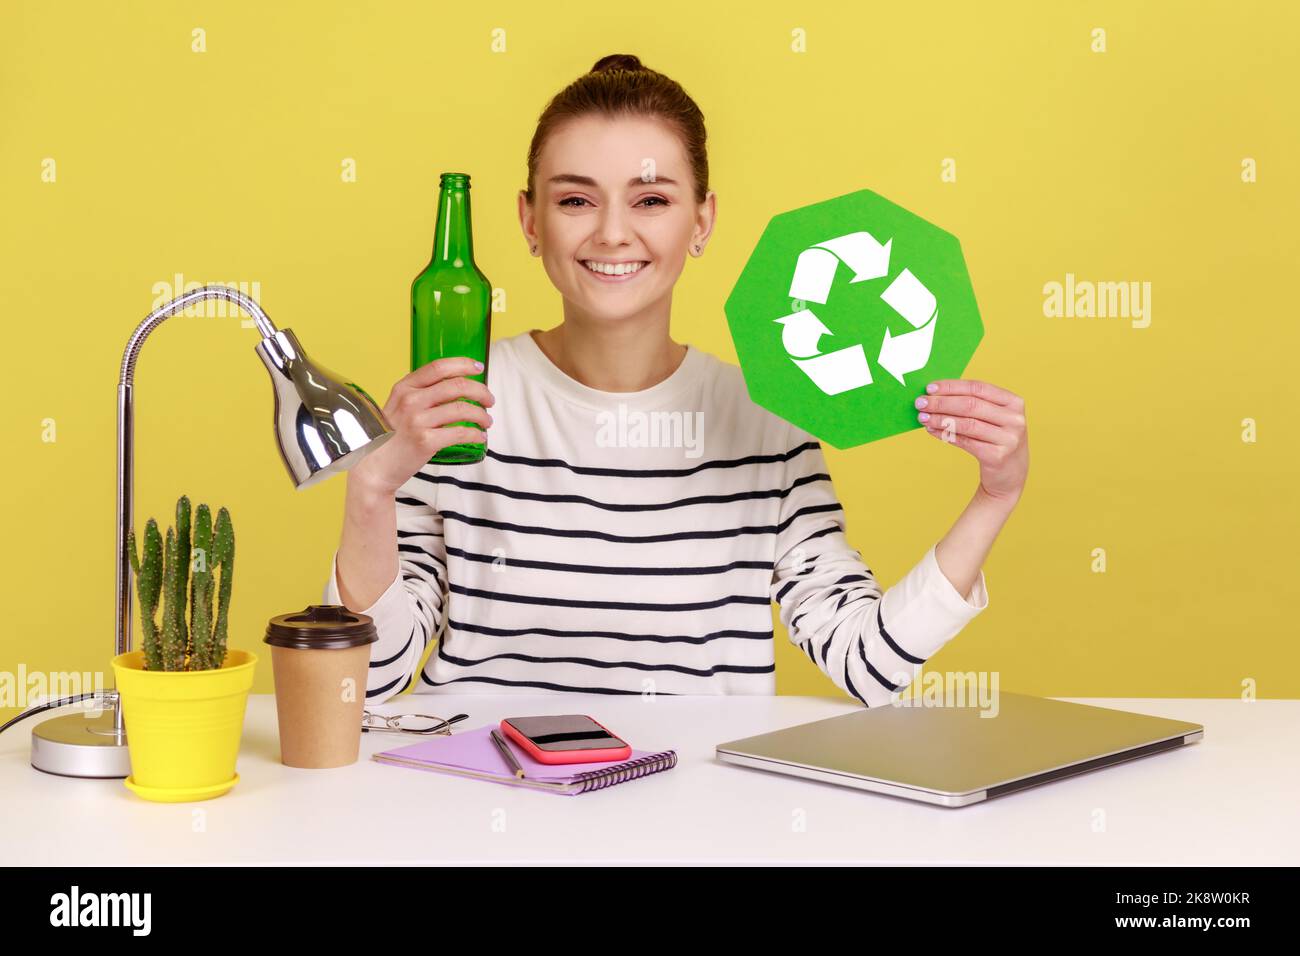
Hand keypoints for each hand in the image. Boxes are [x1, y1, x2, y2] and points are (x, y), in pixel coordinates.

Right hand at [350, 356, 494, 496]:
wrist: (374, 467)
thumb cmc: (389, 438)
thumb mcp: (397, 407)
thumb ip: (419, 395)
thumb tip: (453, 387)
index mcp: (404, 388)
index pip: (439, 367)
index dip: (463, 365)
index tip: (478, 368)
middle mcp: (411, 401)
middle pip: (457, 386)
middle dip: (481, 391)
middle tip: (489, 400)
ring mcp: (418, 421)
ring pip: (463, 409)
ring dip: (482, 415)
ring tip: (486, 422)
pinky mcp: (426, 442)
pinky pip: (460, 433)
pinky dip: (475, 434)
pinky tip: (479, 437)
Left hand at [915, 378, 1027, 504]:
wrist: (1009, 475)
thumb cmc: (995, 440)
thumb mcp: (992, 418)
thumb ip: (971, 404)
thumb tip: (934, 395)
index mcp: (1014, 402)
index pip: (978, 388)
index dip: (952, 386)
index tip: (929, 387)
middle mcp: (1015, 419)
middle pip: (971, 405)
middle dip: (942, 402)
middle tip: (920, 403)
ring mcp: (1008, 439)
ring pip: (967, 424)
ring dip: (940, 419)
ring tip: (922, 417)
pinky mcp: (997, 456)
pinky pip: (965, 442)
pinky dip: (946, 435)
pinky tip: (931, 431)